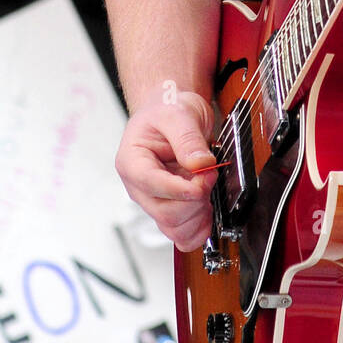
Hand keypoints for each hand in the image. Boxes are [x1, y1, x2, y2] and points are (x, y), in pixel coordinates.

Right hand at [114, 89, 218, 250]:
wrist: (171, 109)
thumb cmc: (166, 108)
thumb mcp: (178, 112)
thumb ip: (188, 138)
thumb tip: (201, 164)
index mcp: (132, 161)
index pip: (151, 185)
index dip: (181, 188)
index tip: (204, 176)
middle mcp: (140, 186)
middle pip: (164, 212)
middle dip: (195, 199)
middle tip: (211, 175)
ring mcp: (154, 200)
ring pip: (174, 228)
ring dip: (198, 214)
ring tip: (207, 188)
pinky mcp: (169, 209)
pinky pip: (181, 234)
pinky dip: (199, 228)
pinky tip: (207, 209)